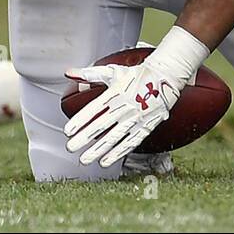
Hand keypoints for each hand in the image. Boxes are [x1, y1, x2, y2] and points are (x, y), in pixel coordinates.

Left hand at [64, 58, 182, 167]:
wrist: (166, 77)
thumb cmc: (136, 75)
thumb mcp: (112, 72)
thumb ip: (89, 74)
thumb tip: (69, 72)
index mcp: (115, 92)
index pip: (94, 109)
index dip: (80, 121)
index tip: (68, 131)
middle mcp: (125, 106)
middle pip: (102, 125)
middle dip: (85, 138)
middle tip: (70, 148)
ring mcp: (136, 118)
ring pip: (114, 137)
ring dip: (99, 150)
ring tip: (84, 159)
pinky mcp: (145, 127)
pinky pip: (130, 142)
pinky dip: (118, 153)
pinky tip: (106, 161)